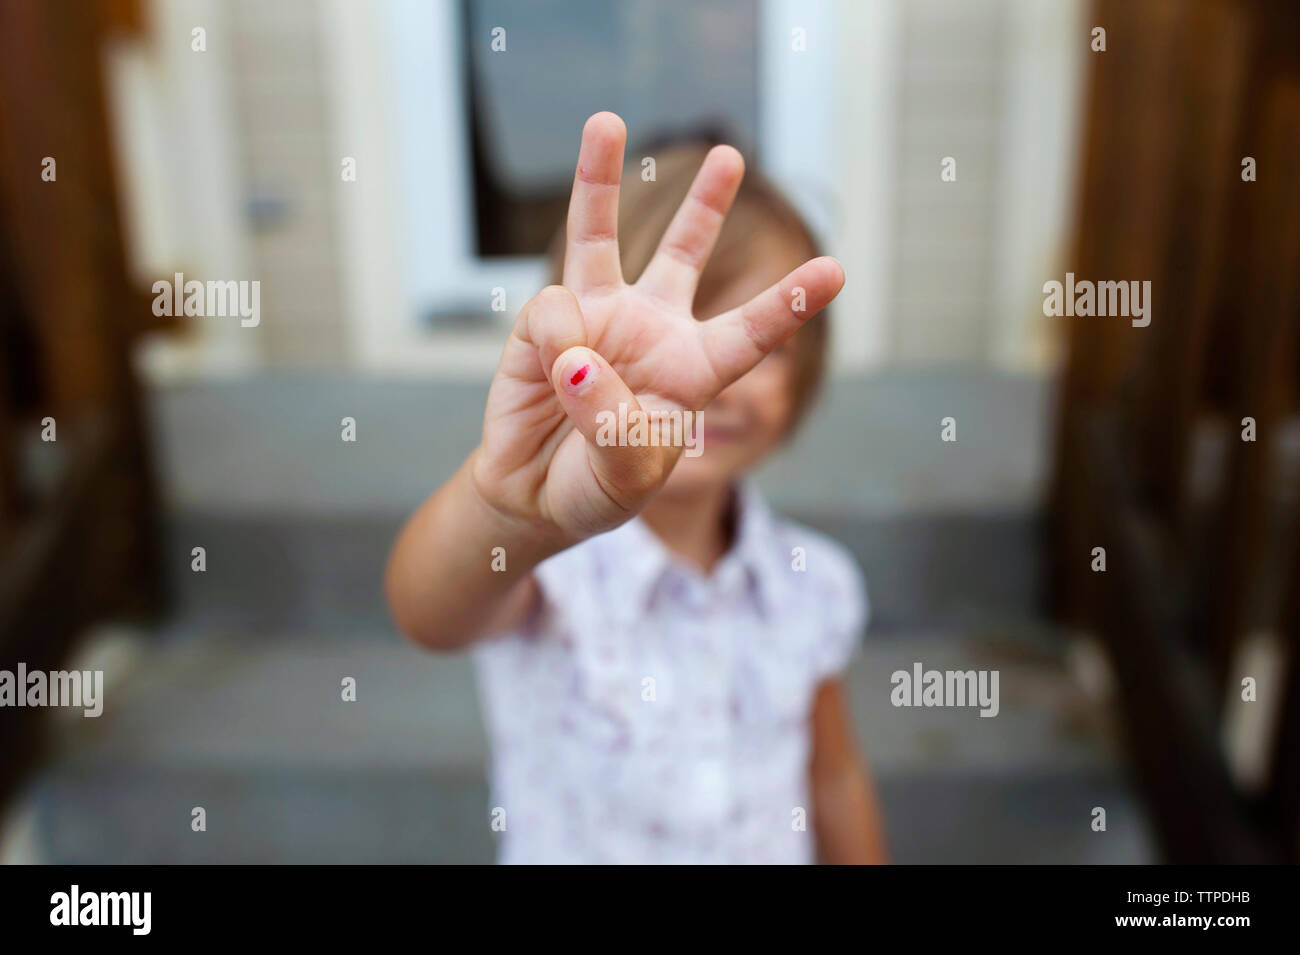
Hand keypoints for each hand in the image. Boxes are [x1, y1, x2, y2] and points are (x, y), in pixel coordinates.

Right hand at [472, 112, 843, 541]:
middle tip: (729, 154)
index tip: (836, 269)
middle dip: (705, 205)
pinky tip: (550, 376)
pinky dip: (552, 343)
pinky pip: (551, 310)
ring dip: (600, 179)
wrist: (532, 492)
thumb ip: (612, 423)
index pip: (749, 334)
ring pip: (600, 238)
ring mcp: (597, 320)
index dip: (790, 302)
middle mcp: (650, 332)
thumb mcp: (625, 478)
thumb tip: (576, 354)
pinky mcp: (548, 323)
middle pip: (683, 256)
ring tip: (606, 120)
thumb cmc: (596, 488)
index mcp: (693, 373)